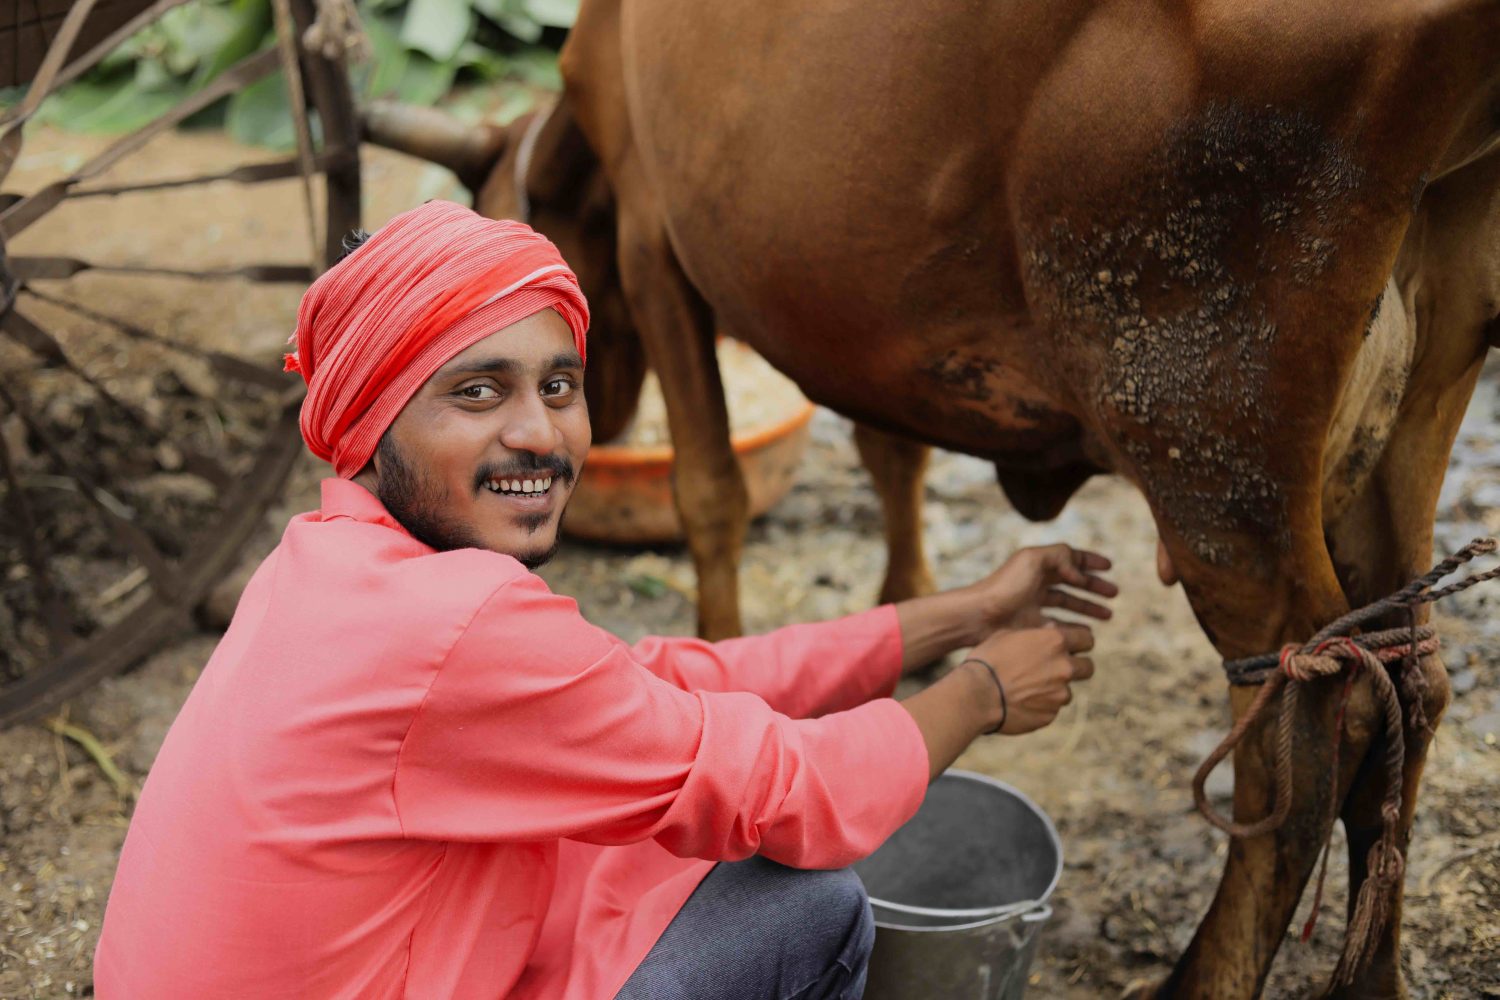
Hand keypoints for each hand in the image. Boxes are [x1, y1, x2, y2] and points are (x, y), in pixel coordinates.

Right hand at [965, 620, 1094, 734]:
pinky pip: (1051, 709)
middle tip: (1056, 669)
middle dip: (1076, 667)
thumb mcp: (1008, 634)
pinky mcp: (1050, 715)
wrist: (976, 695)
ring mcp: (1059, 694)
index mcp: (1055, 642)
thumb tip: (1051, 629)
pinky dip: (1040, 706)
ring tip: (1027, 689)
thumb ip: (1035, 632)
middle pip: (1087, 667)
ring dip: (1054, 689)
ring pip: (1066, 691)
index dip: (1080, 642)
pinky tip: (1019, 702)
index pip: (1087, 639)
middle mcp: (1064, 667)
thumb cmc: (988, 659)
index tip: (1074, 646)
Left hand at [967, 544, 1116, 635]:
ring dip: (1089, 607)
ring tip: (1108, 615)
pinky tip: (1088, 631)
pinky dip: (1074, 627)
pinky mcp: (1031, 625)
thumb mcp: (1033, 560)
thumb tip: (1078, 572)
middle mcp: (1036, 582)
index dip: (1090, 561)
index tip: (1109, 566)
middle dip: (1094, 587)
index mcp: (1038, 564)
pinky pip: (1059, 624)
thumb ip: (1059, 556)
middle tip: (1114, 594)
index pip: (1069, 558)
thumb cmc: (1004, 587)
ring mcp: (1034, 604)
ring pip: (1068, 603)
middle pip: (1072, 582)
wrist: (978, 616)